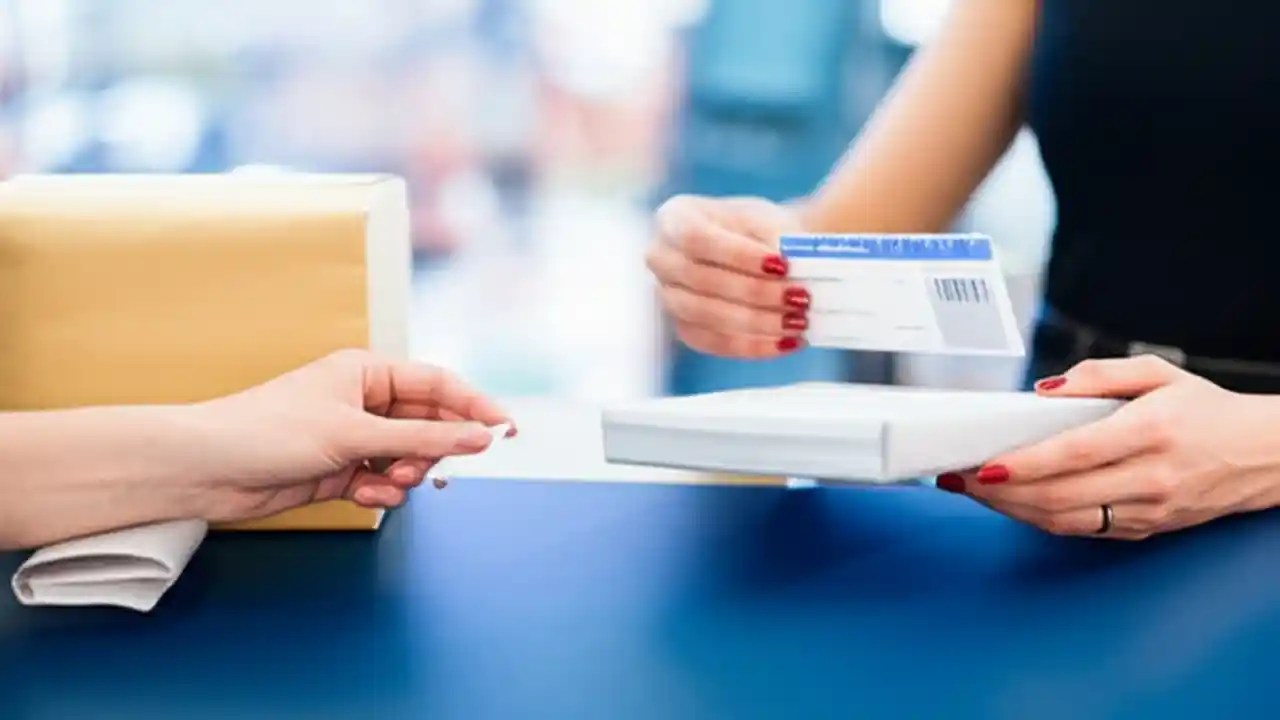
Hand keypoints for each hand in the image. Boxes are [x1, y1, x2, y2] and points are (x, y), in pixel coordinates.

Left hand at [189, 349, 512, 521]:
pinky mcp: (339, 471)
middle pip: (427, 426)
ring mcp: (352, 438)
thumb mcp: (355, 433)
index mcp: (367, 372)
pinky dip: (382, 492)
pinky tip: (366, 496)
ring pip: (408, 459)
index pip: (438, 386)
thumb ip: (422, 440)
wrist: (207, 469)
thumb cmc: (268, 431)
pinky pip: (382, 482)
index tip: (506, 430)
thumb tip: (480, 437)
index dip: (474, 407)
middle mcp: (363, 402)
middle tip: (437, 470)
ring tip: (387, 484)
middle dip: (434, 451)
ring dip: (406, 476)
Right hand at [646, 194, 809, 357]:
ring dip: (756, 322)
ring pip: (705, 315)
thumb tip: (790, 262)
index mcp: (674, 218)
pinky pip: (713, 343)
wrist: (759, 251)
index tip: (781, 264)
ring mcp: (667, 296)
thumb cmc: (759, 230)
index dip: (737, 254)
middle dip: (754, 292)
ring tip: (798, 322)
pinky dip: (753, 346)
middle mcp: (660, 257)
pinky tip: (788, 342)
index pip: (697, 238)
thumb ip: (774, 238)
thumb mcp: (767, 219)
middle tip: (799, 298)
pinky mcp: (683, 328)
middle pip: (700, 280)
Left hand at [940, 356, 1279, 539]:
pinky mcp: (1145, 529)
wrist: (1266, 456)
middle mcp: (1150, 477)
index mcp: (1151, 431)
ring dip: (1012, 509)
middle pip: (1060, 494)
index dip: (1025, 463)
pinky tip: (1012, 503)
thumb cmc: (1206, 410)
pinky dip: (1039, 519)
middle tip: (958, 478)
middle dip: (1000, 491)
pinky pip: (1081, 529)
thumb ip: (1098, 375)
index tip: (984, 463)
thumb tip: (1044, 390)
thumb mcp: (1159, 373)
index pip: (1075, 453)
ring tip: (973, 491)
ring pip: (1065, 520)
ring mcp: (1148, 510)